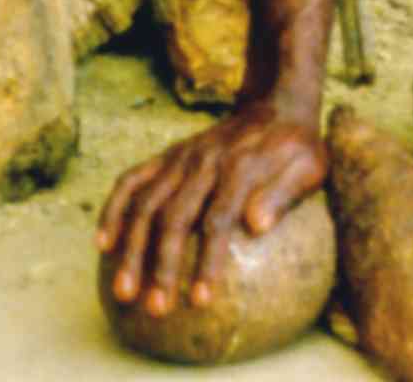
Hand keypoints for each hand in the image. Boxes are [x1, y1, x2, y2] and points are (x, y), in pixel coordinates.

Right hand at [95, 104, 328, 317]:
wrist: (276, 103)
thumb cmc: (297, 147)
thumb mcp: (310, 166)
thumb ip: (284, 193)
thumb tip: (258, 226)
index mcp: (240, 168)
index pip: (218, 220)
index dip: (208, 261)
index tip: (200, 300)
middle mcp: (204, 163)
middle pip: (174, 219)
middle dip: (161, 266)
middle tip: (156, 308)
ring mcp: (180, 158)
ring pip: (145, 206)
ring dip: (132, 250)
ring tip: (124, 292)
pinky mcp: (165, 156)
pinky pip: (130, 181)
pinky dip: (112, 210)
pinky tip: (103, 245)